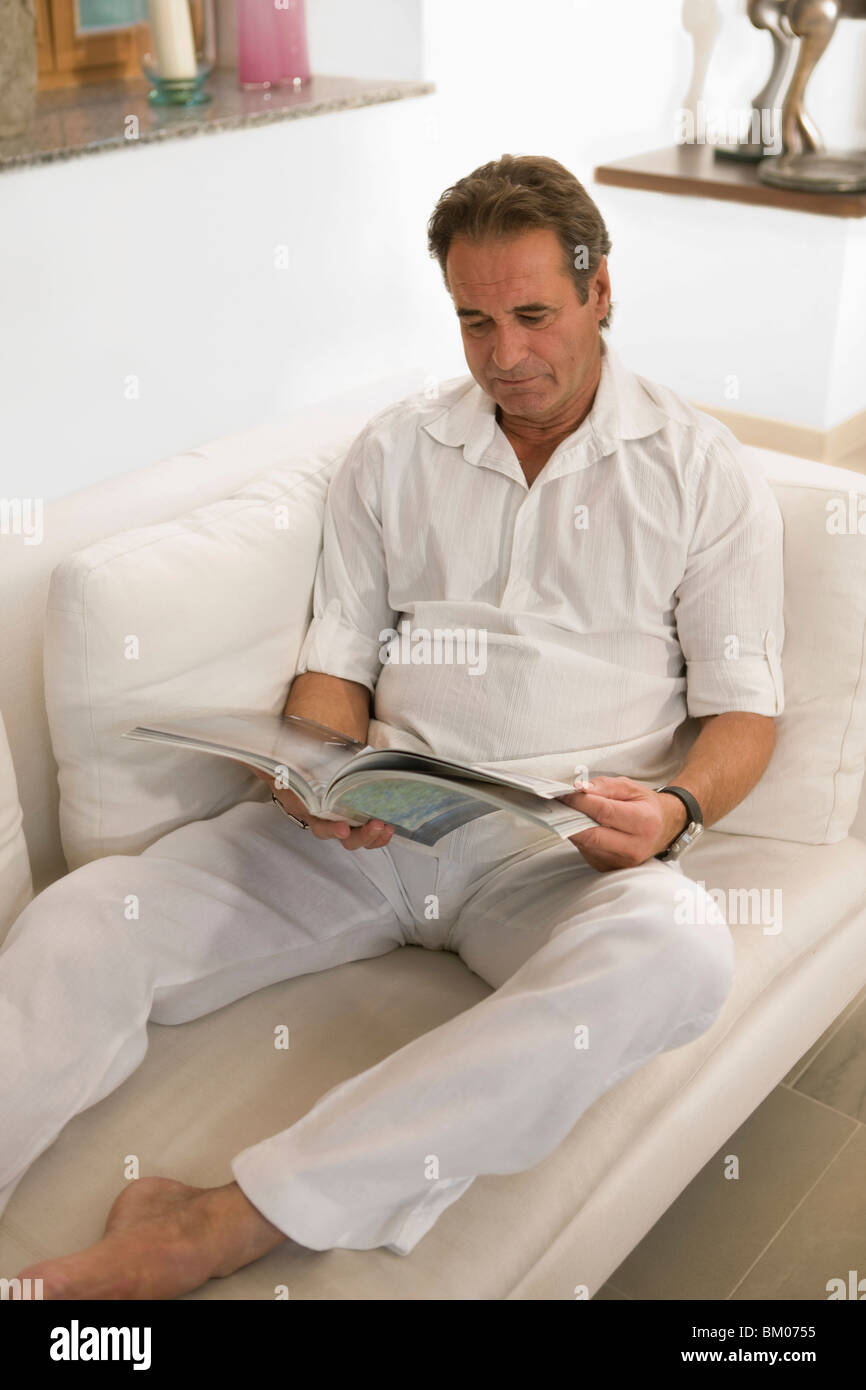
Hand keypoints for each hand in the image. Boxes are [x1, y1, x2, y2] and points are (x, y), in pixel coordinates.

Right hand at [247, 765, 395, 850]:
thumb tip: (245, 757)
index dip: (331, 829)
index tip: (342, 829)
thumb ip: (264, 763)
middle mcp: (326, 820)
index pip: (319, 826)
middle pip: (343, 838)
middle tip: (375, 825)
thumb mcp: (277, 762)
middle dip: (360, 837)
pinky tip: (392, 823)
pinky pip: (370, 827)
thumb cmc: (292, 764)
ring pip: (359, 837)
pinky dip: (381, 830)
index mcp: (308, 810)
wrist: (305, 761)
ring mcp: (344, 819)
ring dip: (374, 836)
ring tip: (387, 827)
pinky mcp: (359, 812)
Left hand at [557, 776, 687, 872]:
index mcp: (643, 822)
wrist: (664, 828)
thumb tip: (579, 789)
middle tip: (557, 806)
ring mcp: (622, 862)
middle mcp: (635, 846)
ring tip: (565, 814)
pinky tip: (578, 827)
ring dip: (572, 829)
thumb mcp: (630, 788)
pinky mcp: (610, 868)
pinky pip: (587, 852)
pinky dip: (580, 838)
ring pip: (586, 845)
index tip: (564, 794)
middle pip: (592, 835)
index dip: (580, 802)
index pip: (603, 812)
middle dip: (570, 819)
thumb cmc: (645, 806)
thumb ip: (604, 786)